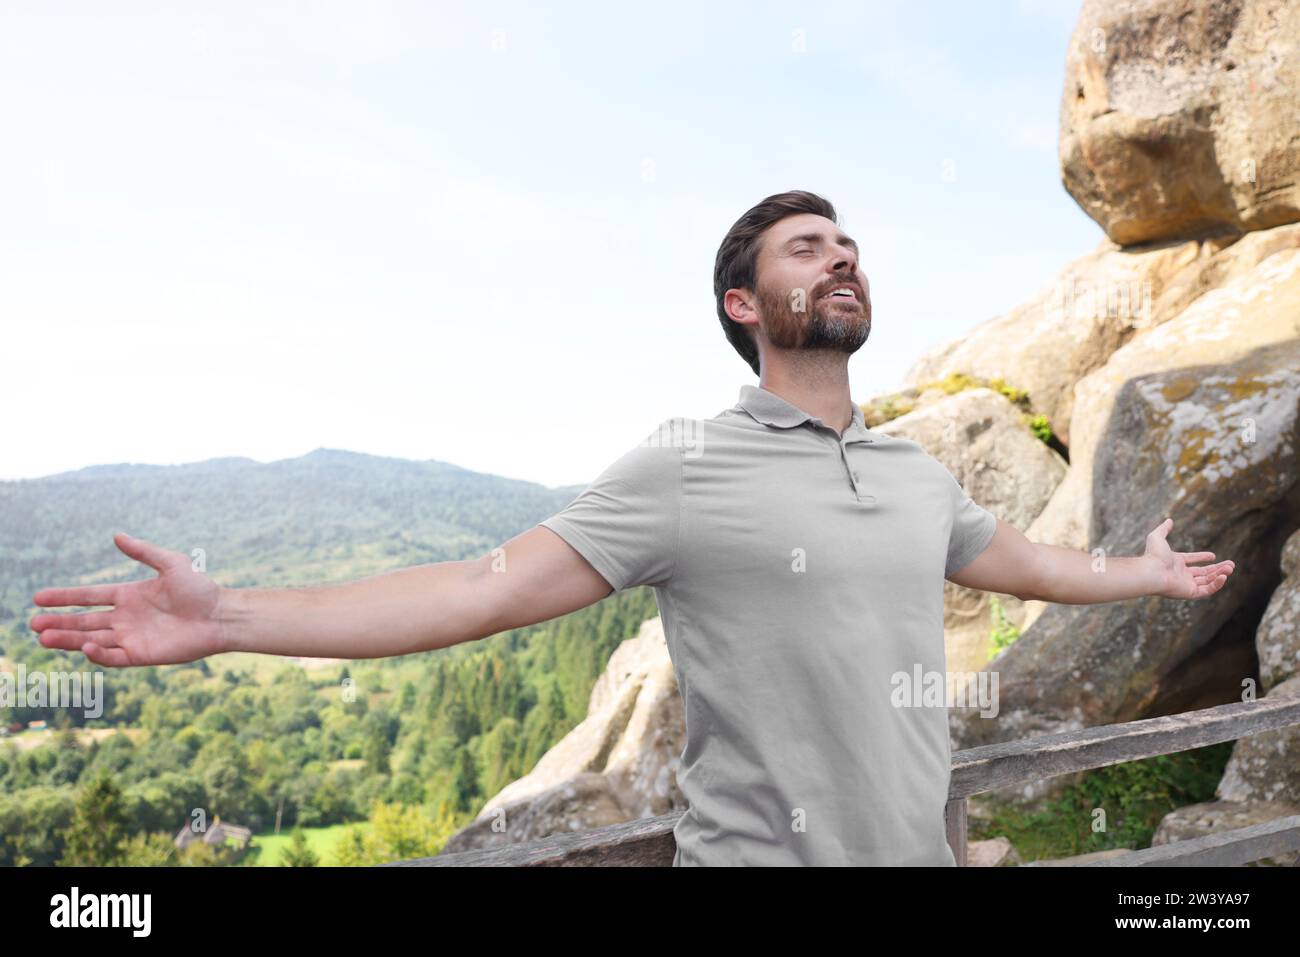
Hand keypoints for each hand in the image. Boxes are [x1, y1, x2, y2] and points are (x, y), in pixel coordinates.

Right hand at [30, 533, 226, 666]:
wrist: (221, 615)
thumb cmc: (200, 589)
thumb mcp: (171, 564)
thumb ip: (143, 552)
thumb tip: (117, 536)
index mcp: (129, 596)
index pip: (88, 598)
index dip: (64, 598)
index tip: (38, 598)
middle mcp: (126, 618)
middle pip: (84, 622)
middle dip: (59, 624)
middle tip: (34, 624)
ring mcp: (132, 637)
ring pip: (92, 640)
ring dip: (69, 640)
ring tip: (44, 638)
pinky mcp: (141, 655)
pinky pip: (113, 657)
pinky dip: (98, 654)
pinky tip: (85, 646)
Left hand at [1144, 518, 1235, 599]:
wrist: (1151, 572)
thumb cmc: (1153, 555)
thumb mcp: (1157, 537)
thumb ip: (1164, 529)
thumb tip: (1169, 520)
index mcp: (1174, 563)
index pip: (1191, 560)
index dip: (1201, 557)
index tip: (1213, 556)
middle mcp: (1180, 575)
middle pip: (1202, 572)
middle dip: (1217, 568)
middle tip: (1231, 565)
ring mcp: (1185, 585)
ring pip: (1207, 581)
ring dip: (1220, 575)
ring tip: (1231, 568)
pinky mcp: (1190, 593)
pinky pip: (1207, 590)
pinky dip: (1217, 584)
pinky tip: (1224, 576)